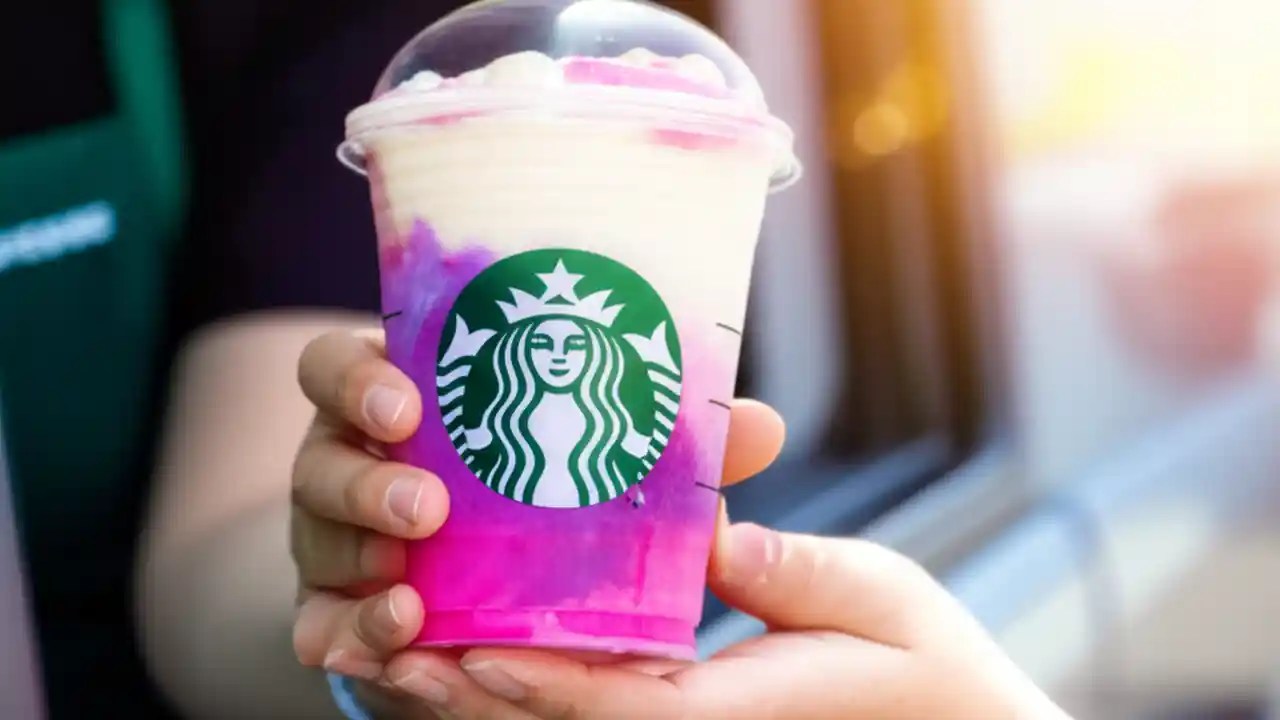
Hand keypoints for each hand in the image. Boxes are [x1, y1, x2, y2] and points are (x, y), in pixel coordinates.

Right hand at [288, 328, 788, 717]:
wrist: (483, 571)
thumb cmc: (534, 481)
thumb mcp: (592, 452)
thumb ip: (663, 441)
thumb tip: (758, 425)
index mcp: (399, 401)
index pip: (339, 367)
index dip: (355, 379)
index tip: (406, 404)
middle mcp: (350, 463)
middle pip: (317, 458)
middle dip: (363, 482)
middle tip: (427, 509)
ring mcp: (334, 539)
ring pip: (313, 545)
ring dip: (359, 569)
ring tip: (412, 604)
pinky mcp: (338, 611)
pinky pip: (320, 624)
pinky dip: (345, 636)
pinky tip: (382, 646)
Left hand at [383, 528, 1071, 719]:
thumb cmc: (930, 666)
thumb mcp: (871, 595)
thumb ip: (785, 572)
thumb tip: (704, 533)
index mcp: (731, 714)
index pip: (615, 708)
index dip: (531, 681)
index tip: (457, 647)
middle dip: (468, 696)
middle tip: (383, 644)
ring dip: (476, 697)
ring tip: (395, 650)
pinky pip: (600, 710)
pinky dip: (530, 688)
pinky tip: (474, 654)